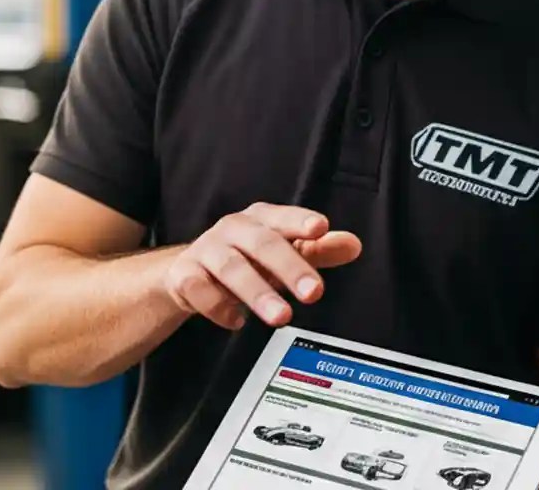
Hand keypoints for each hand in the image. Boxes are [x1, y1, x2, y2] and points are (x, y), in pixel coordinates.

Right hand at [162, 202, 361, 329]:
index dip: (300, 221)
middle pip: (262, 244)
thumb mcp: (283, 253)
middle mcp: (232, 229)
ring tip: (282, 316)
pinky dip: (219, 307)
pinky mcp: (185, 275)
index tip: (320, 228)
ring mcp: (206, 250)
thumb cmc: (246, 259)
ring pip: (232, 268)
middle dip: (290, 268)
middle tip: (315, 293)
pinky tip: (237, 321)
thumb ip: (319, 251)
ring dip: (258, 293)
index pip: (283, 217)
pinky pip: (200, 289)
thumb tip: (354, 245)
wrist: (188, 274)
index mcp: (261, 219)